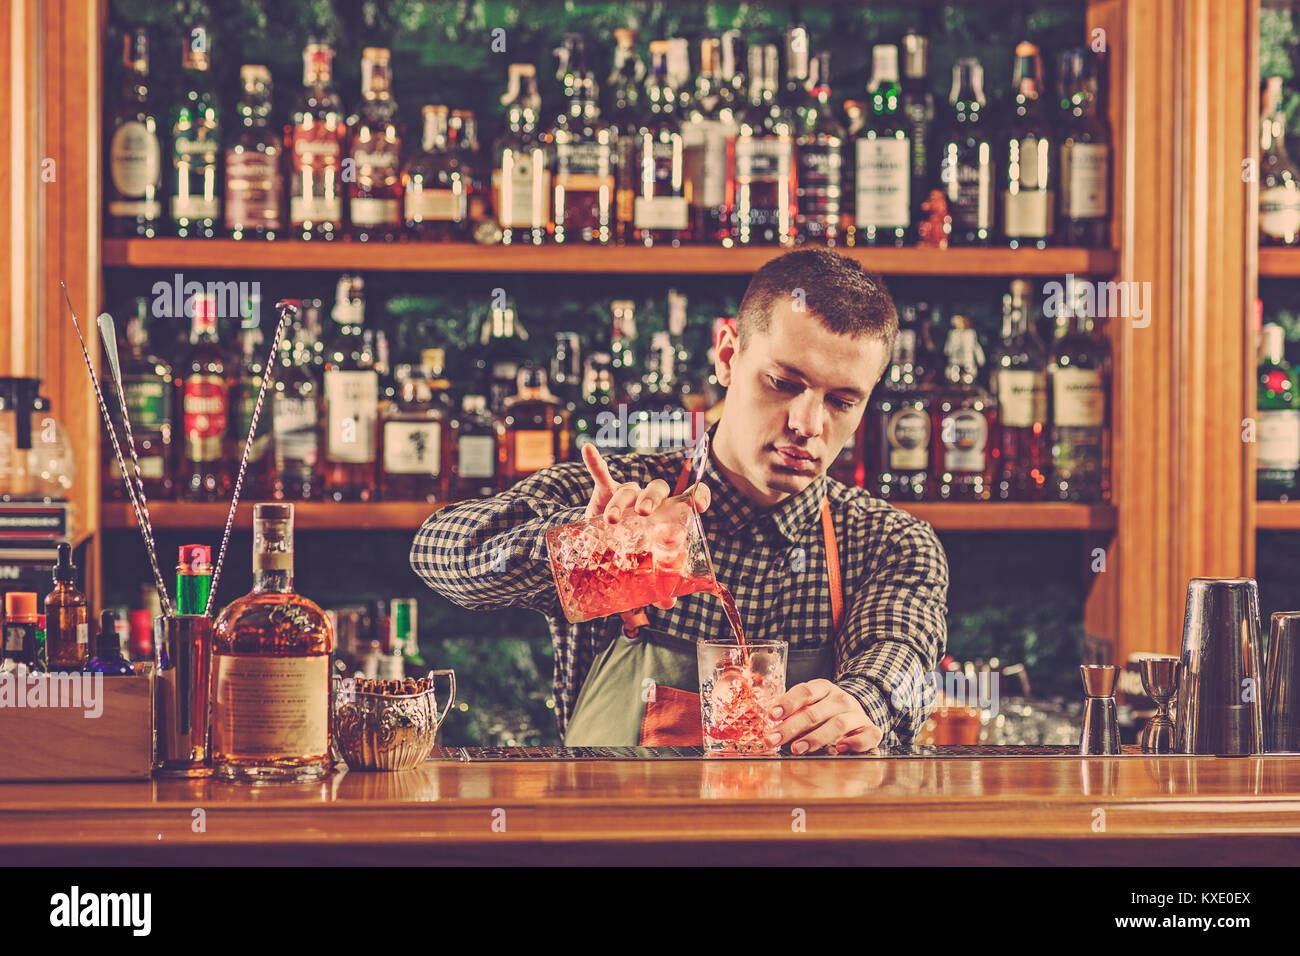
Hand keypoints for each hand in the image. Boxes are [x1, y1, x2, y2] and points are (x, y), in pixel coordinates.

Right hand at [580, 443, 710, 610]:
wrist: (600, 548)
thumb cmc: (630, 556)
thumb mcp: (643, 570)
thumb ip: (654, 584)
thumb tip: (667, 604)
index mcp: (667, 516)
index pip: (688, 497)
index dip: (698, 496)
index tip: (699, 506)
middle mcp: (650, 502)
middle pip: (656, 489)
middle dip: (652, 499)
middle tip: (645, 514)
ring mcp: (627, 497)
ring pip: (628, 488)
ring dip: (621, 501)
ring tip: (612, 520)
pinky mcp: (604, 494)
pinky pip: (601, 476)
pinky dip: (595, 462)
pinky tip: (588, 449)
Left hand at [765, 679, 884, 754]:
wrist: (858, 714)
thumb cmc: (826, 712)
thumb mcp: (810, 706)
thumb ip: (793, 714)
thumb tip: (771, 727)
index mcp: (824, 688)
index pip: (805, 691)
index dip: (787, 703)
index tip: (771, 715)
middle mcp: (841, 699)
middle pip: (815, 712)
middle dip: (791, 727)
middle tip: (774, 739)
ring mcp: (857, 714)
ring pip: (837, 724)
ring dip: (815, 738)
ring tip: (797, 748)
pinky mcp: (870, 730)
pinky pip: (866, 736)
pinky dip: (853, 743)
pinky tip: (839, 748)